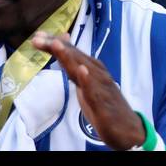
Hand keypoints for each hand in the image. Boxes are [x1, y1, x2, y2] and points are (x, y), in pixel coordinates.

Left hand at [31, 31, 146, 149]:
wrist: (128, 128)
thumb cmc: (106, 105)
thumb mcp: (86, 85)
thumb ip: (75, 68)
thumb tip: (63, 48)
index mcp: (93, 70)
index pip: (72, 53)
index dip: (55, 44)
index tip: (37, 37)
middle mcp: (98, 75)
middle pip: (75, 58)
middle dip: (57, 47)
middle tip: (38, 38)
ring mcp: (102, 89)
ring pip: (84, 71)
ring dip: (70, 58)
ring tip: (57, 46)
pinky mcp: (104, 106)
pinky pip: (95, 92)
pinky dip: (88, 80)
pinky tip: (82, 71)